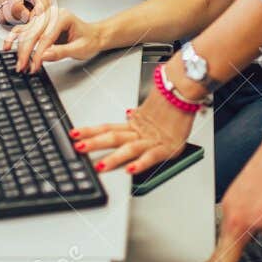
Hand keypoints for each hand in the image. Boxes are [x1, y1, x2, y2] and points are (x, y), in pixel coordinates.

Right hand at [4, 7, 107, 71]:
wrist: (94, 36)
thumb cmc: (89, 40)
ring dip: (19, 47)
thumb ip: (61, 52)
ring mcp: (45, 18)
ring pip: (26, 31)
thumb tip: (44, 56)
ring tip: (17, 62)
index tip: (34, 66)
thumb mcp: (79, 49)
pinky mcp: (40, 24)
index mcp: (63, 17)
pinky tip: (8, 46)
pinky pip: (24, 29)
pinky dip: (15, 38)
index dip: (38, 53)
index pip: (46, 37)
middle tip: (22, 67)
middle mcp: (52, 14)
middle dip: (25, 52)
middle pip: (33, 33)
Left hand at [72, 79, 196, 175]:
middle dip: (95, 143)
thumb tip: (127, 115)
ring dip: (114, 158)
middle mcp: (140, 132)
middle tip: (79, 148)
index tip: (74, 134)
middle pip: (114, 137)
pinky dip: (140, 164)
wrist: (187, 91)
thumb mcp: (151, 112)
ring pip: (130, 148)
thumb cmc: (172, 103)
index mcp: (135, 124)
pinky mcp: (168, 148)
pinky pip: (152, 157)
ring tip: (101, 166)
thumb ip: (138, 118)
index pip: (107, 127)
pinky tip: (130, 169)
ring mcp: (153, 140)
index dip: (90, 131)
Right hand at [188, 131, 261, 261]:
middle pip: (217, 248)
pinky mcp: (239, 191)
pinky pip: (228, 218)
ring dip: (217, 249)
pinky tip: (234, 229)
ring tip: (211, 261)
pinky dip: (226, 232)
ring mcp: (232, 199)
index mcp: (238, 224)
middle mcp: (230, 212)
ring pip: (222, 231)